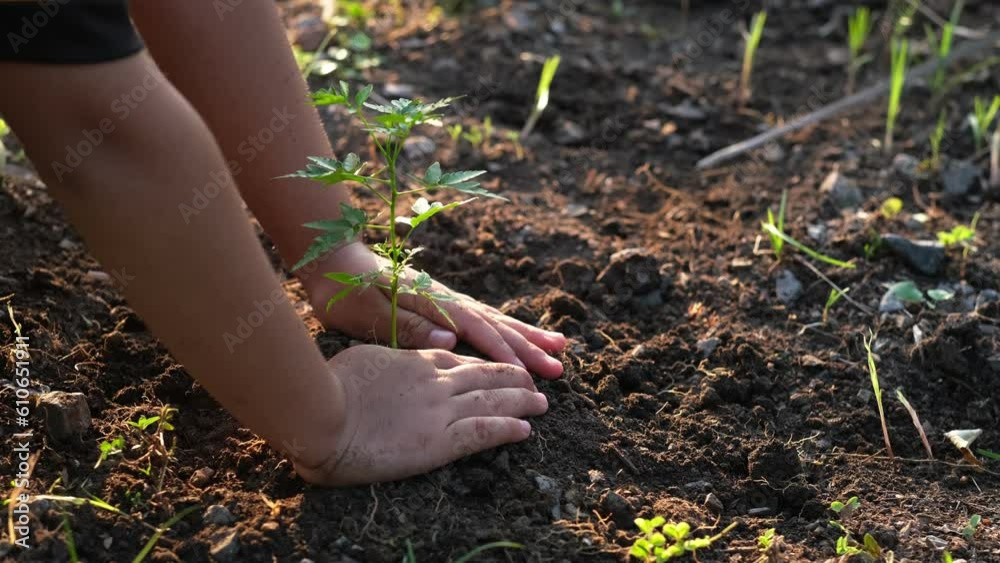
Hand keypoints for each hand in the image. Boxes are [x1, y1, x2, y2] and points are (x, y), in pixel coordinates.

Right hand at [293, 345, 546, 485]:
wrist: (322, 415)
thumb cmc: (329, 387)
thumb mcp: (363, 359)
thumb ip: (388, 360)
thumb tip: (392, 364)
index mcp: (415, 359)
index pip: (459, 358)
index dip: (484, 360)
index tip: (499, 364)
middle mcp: (435, 380)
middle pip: (485, 374)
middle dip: (513, 375)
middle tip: (536, 377)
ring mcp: (441, 409)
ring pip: (493, 399)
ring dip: (522, 400)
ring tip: (542, 402)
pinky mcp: (440, 440)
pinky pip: (484, 432)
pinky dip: (508, 429)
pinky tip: (525, 430)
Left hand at [299, 242, 565, 378]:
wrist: (333, 259)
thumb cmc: (345, 290)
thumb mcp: (369, 312)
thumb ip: (409, 326)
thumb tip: (451, 340)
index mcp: (432, 302)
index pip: (476, 330)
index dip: (503, 353)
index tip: (529, 374)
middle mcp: (446, 299)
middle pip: (495, 324)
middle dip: (528, 347)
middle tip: (559, 367)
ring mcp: (446, 299)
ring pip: (494, 319)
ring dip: (525, 335)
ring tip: (558, 346)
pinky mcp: (441, 303)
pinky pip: (482, 318)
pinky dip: (505, 329)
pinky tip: (519, 336)